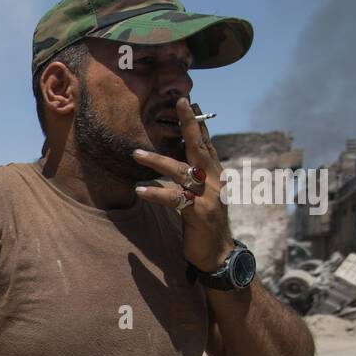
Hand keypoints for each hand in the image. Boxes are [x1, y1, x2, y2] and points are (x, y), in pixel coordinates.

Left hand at [132, 97, 233, 271]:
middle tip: (179, 102)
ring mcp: (208, 196)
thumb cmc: (206, 224)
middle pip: (199, 147)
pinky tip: (139, 190)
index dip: (198, 123)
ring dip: (156, 161)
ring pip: (181, 171)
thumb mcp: (203, 197)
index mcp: (215, 175)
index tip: (190, 102)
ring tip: (135, 154)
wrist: (220, 253)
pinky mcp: (198, 213)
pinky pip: (174, 199)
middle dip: (189, 123)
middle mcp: (214, 181)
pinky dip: (156, 194)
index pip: (206, 144)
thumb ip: (195, 179)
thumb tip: (181, 163)